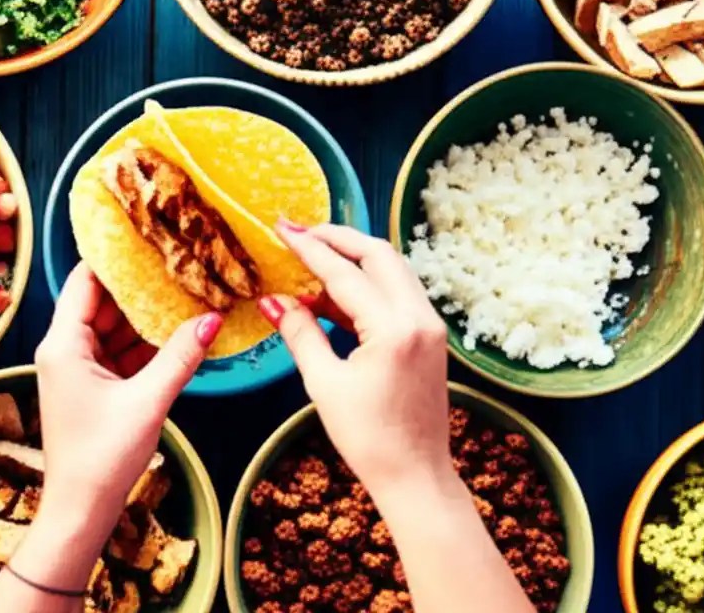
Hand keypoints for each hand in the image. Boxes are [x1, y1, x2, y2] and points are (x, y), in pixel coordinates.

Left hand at [25, 263, 221, 581]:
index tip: (148, 235)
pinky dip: (144, 342)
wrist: (81, 511)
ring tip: (185, 290)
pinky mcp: (91, 386)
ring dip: (145, 315)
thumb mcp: (148, 401)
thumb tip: (213, 318)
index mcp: (63, 344)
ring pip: (113, 327)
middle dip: (140, 285)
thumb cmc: (103, 457)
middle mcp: (64, 349)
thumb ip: (180, 356)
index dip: (115, 256)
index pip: (86, 280)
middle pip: (102, 301)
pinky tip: (176, 332)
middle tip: (178, 260)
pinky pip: (118, 351)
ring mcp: (76, 368)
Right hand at [259, 223, 534, 612]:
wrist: (416, 475)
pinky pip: (397, 294)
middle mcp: (420, 317)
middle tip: (301, 233)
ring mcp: (430, 326)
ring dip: (353, 260)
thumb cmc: (369, 439)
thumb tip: (273, 301)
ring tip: (311, 261)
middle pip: (379, 254)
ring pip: (392, 270)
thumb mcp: (325, 384)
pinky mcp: (430, 337)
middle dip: (338, 238)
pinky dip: (366, 287)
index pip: (345, 272)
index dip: (310, 248)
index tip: (283, 228)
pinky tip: (331, 297)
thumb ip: (301, 333)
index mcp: (394, 328)